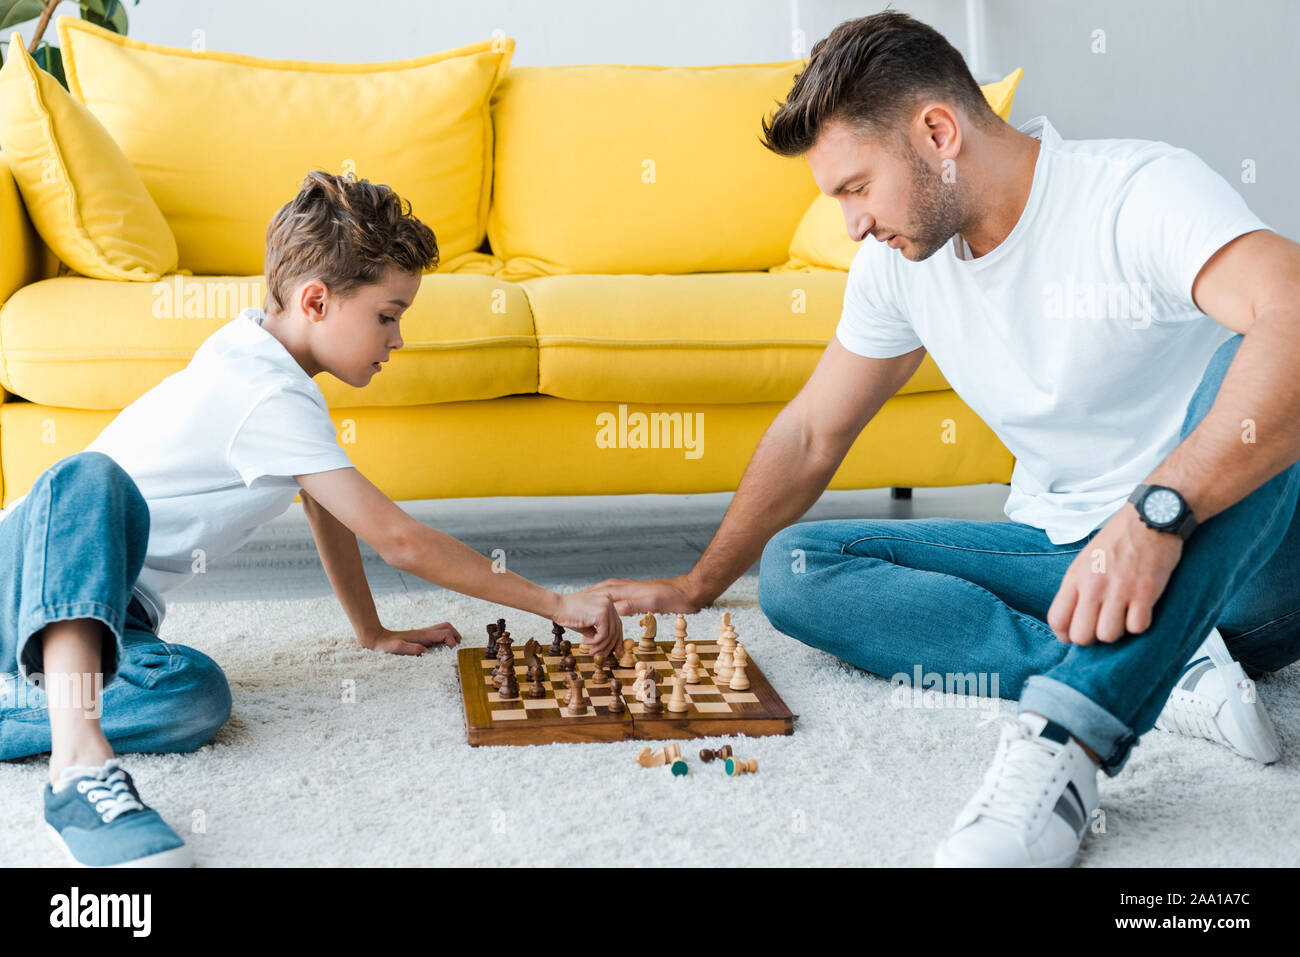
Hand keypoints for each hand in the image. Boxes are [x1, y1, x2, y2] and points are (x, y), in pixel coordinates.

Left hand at [360, 622, 462, 655]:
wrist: (377, 639)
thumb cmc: (386, 645)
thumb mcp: (398, 648)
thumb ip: (413, 649)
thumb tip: (428, 653)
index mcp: (422, 635)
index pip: (445, 633)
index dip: (452, 641)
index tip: (450, 651)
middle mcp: (425, 632)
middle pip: (447, 626)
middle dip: (455, 635)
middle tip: (457, 646)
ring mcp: (423, 634)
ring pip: (443, 629)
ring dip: (451, 635)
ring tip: (453, 646)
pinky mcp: (420, 637)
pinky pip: (437, 634)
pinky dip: (444, 638)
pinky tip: (442, 648)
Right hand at [552, 592, 623, 658]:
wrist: (555, 606)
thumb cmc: (568, 614)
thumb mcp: (588, 624)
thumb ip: (599, 632)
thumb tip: (608, 646)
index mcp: (607, 600)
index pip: (617, 622)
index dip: (617, 638)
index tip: (616, 650)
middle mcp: (609, 601)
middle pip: (616, 628)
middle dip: (610, 645)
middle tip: (602, 655)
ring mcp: (606, 605)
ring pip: (610, 633)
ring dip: (601, 646)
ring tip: (591, 651)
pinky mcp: (601, 613)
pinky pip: (603, 634)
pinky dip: (595, 642)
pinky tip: (585, 642)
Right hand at [578, 575, 701, 615]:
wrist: (688, 591)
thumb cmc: (671, 597)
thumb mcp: (651, 603)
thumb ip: (631, 604)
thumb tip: (611, 609)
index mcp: (627, 589)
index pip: (602, 593)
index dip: (587, 599)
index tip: (573, 605)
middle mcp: (627, 586)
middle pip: (602, 589)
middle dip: (588, 595)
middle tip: (574, 603)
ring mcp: (633, 589)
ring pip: (609, 590)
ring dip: (598, 595)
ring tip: (586, 603)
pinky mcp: (639, 593)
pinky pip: (618, 594)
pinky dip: (609, 599)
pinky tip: (610, 604)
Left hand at [1046, 505, 1183, 645]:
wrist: (1149, 519)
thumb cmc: (1118, 540)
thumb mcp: (1086, 560)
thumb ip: (1078, 587)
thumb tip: (1074, 617)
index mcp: (1075, 577)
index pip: (1057, 619)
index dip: (1065, 635)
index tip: (1074, 636)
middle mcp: (1093, 585)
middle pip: (1081, 635)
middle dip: (1092, 638)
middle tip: (1102, 626)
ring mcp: (1119, 590)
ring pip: (1109, 636)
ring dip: (1118, 632)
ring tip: (1123, 617)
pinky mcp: (1145, 592)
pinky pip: (1137, 627)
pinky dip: (1140, 624)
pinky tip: (1141, 610)